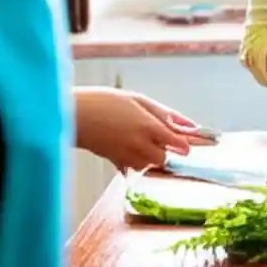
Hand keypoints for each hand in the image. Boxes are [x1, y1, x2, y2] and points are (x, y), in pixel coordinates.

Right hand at [75, 87, 214, 172]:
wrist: (72, 115)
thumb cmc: (105, 101)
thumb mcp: (138, 99)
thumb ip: (165, 113)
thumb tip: (190, 124)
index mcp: (148, 127)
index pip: (177, 142)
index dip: (188, 144)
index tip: (194, 144)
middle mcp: (139, 145)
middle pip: (164, 158)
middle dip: (168, 151)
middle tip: (168, 140)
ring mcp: (126, 156)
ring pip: (149, 164)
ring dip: (152, 156)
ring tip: (144, 140)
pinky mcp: (114, 161)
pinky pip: (132, 167)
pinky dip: (135, 161)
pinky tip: (131, 149)